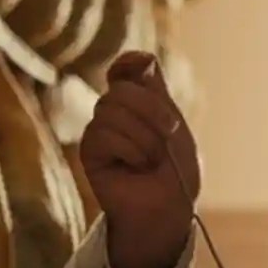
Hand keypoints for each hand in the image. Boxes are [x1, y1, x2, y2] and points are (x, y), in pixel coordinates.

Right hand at [80, 51, 200, 267]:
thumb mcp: (175, 126)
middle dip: (153, 112)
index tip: (142, 70)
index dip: (131, 63)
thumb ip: (157, 92)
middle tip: (169, 136)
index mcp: (141, 102)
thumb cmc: (177, 172)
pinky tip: (136, 166)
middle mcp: (117, 112)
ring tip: (152, 159)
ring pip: (110, 110)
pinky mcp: (89, 151)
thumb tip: (139, 57)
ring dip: (143, 137)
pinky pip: (101, 133)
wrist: (169, 209)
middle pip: (122, 89)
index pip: (128, 68)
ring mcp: (101, 130)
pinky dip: (128, 149)